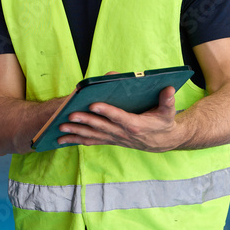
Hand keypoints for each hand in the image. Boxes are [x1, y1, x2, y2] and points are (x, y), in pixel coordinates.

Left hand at [56, 86, 181, 152]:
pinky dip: (77, 140)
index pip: (118, 117)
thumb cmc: (164, 123)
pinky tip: (63, 139)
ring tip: (61, 127)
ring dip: (76, 132)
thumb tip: (168, 88)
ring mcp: (115, 138)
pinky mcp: (110, 140)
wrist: (163, 142)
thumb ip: (167, 101)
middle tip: (69, 115)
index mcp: (135, 124)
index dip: (106, 111)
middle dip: (84, 121)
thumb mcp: (168, 112)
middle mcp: (123, 133)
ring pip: (93, 135)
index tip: (93, 105)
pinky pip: (92, 141)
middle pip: (101, 126)